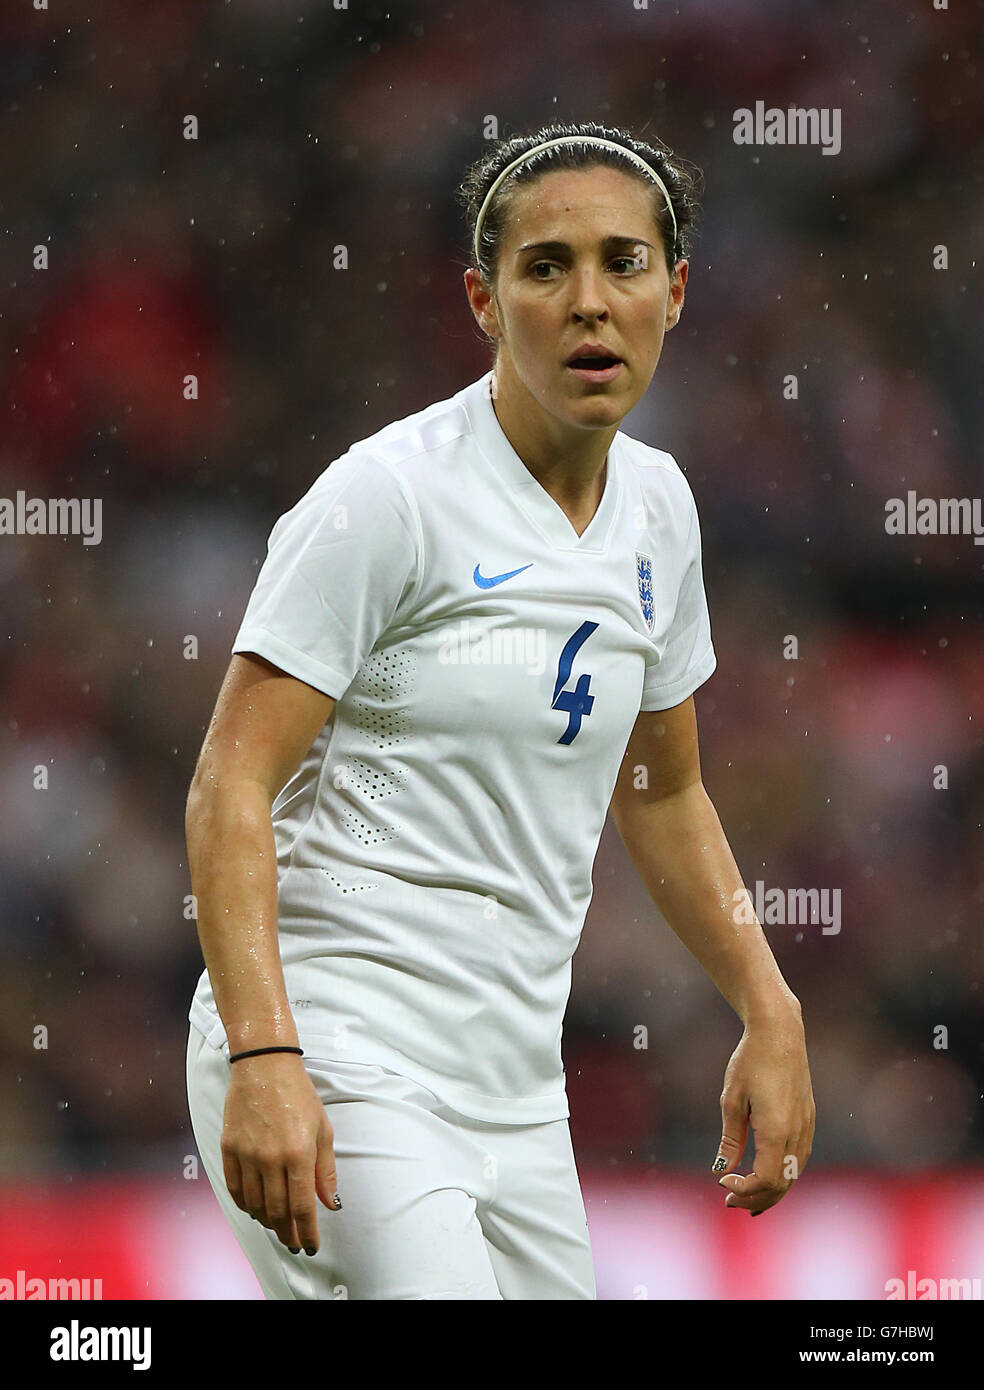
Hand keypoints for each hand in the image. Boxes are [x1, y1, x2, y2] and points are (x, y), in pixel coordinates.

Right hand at [220, 1053, 339, 1253]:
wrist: (264, 1065)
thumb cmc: (298, 1094)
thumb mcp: (322, 1129)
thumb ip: (325, 1170)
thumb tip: (329, 1203)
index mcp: (299, 1153)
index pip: (302, 1206)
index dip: (307, 1231)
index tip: (310, 1245)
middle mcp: (271, 1158)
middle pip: (277, 1211)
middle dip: (287, 1232)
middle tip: (293, 1240)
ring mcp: (247, 1154)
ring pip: (255, 1204)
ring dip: (266, 1220)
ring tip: (277, 1224)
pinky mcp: (229, 1148)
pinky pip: (235, 1188)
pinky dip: (245, 1204)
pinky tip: (254, 1207)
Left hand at [712, 1005, 814, 1216]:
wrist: (780, 1033)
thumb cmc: (751, 1062)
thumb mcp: (732, 1099)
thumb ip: (730, 1139)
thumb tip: (722, 1169)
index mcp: (777, 1130)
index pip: (766, 1180)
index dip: (744, 1189)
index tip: (722, 1181)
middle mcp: (797, 1133)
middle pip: (782, 1184)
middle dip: (755, 1198)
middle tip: (729, 1202)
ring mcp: (806, 1126)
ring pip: (794, 1175)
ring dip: (771, 1191)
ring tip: (746, 1198)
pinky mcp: (808, 1119)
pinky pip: (799, 1159)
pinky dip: (784, 1175)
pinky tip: (767, 1175)